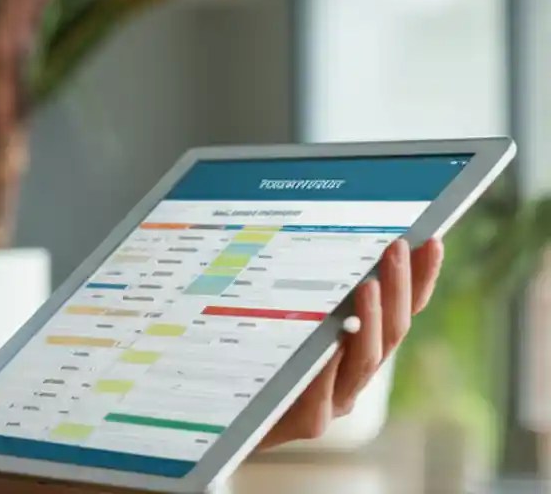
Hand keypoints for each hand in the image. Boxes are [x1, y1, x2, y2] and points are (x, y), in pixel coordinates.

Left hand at [257, 237, 444, 448]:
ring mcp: (335, 400)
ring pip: (365, 361)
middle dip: (398, 287)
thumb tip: (324, 233)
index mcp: (358, 348)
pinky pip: (321, 396)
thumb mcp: (280, 316)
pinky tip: (329, 341)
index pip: (400, 310)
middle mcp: (354, 374)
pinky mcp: (306, 422)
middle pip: (391, 331)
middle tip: (398, 248)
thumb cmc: (254, 360)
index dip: (419, 278)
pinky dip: (327, 367)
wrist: (221, 420)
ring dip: (370, 321)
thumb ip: (305, 290)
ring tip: (369, 286)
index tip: (432, 241)